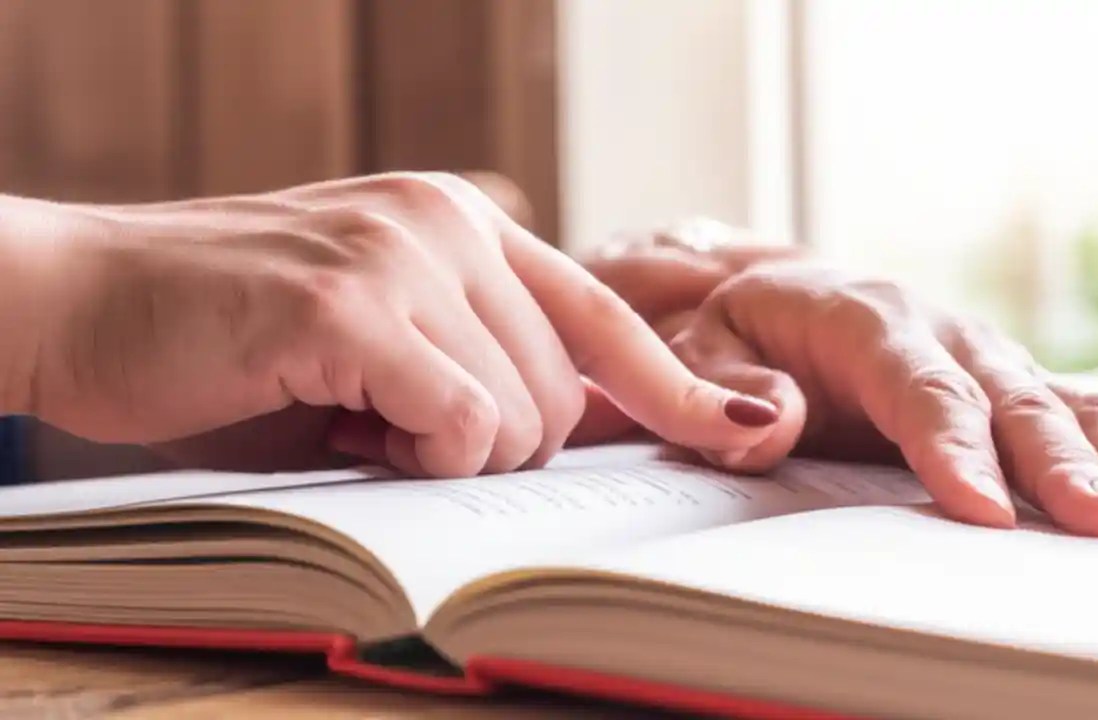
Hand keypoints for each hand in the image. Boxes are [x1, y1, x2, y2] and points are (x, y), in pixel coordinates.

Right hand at [9, 175, 779, 474]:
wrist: (84, 298)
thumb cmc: (233, 334)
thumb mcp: (378, 334)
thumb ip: (472, 354)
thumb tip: (568, 418)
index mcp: (463, 222)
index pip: (601, 314)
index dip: (676, 384)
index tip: (745, 427)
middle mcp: (448, 220)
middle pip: (563, 389)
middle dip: (495, 442)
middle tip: (390, 423)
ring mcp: (402, 254)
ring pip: (518, 414)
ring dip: (444, 451)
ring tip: (351, 412)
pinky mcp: (349, 303)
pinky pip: (457, 423)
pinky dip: (412, 453)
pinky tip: (337, 416)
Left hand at [594, 260, 1097, 537]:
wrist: (776, 299)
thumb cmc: (738, 331)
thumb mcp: (702, 347)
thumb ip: (722, 386)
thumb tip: (766, 423)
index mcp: (860, 314)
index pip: (914, 385)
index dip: (951, 445)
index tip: (980, 508)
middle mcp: (935, 329)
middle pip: (1003, 395)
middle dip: (1051, 460)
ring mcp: (977, 354)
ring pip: (1053, 399)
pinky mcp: (999, 382)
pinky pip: (1070, 407)